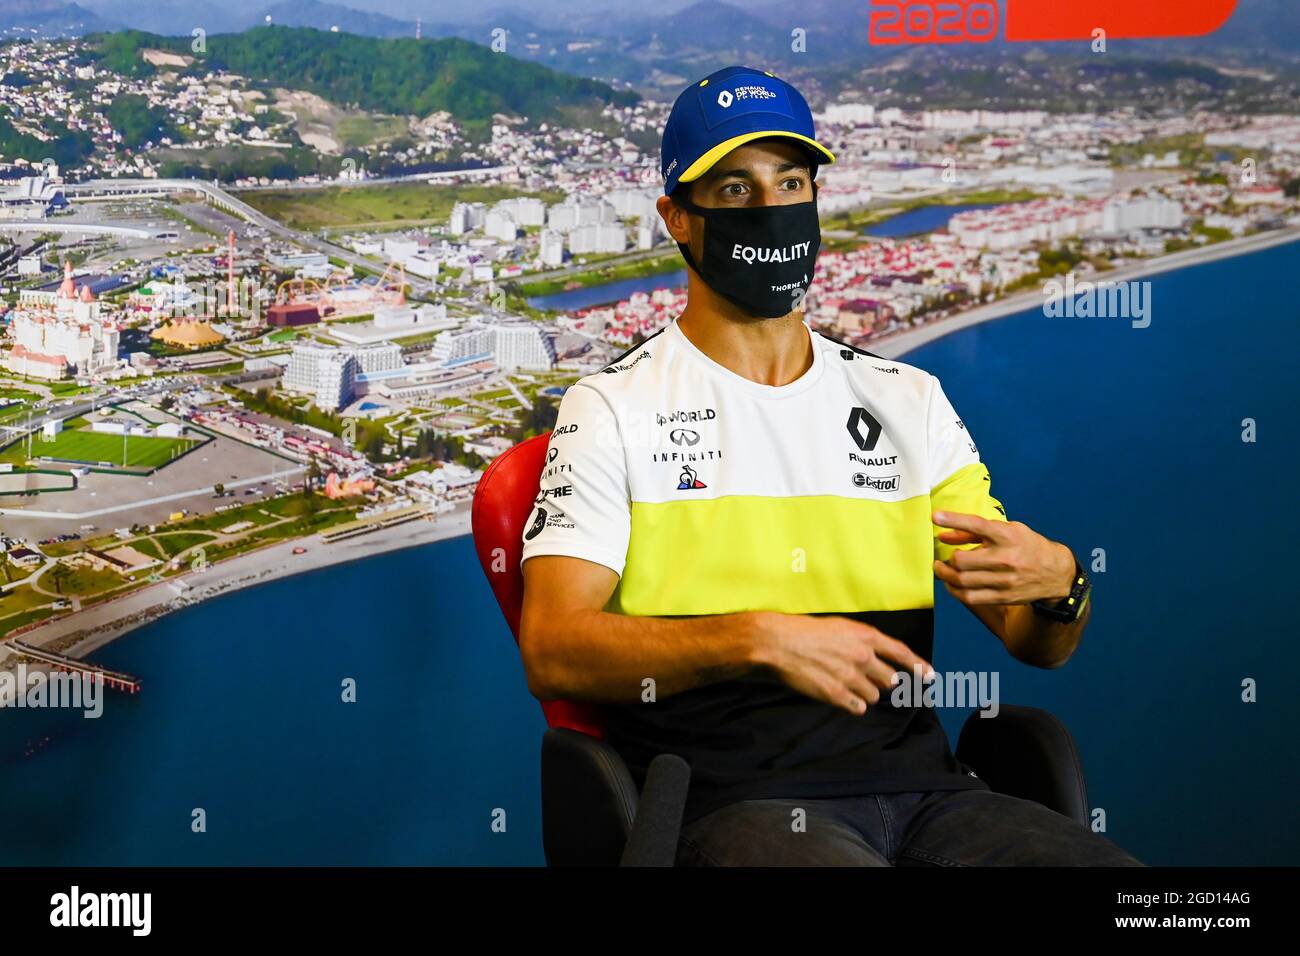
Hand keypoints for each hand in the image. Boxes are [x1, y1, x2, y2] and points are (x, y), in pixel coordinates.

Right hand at [750, 611, 934, 715]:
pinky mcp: (836, 694)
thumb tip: (874, 659)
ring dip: (863, 693)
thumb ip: (861, 643)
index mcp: (865, 636)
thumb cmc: (805, 631)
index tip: (931, 676)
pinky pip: (858, 707)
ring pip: (873, 695)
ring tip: (842, 682)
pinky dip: (852, 704)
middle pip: (890, 680)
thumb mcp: (839, 627)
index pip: (901, 653)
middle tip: (865, 678)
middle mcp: (863, 656)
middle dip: (882, 682)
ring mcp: (850, 677)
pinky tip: (838, 694)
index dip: (919, 666)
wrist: (778, 643)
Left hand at [932, 510, 1075, 606]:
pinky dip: (955, 591)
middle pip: (962, 560)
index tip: (935, 516)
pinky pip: (970, 597)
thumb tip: (942, 533)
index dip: (953, 519)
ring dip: (945, 576)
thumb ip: (972, 532)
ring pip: (962, 581)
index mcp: (1007, 536)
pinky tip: (952, 584)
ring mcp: (1004, 580)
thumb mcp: (1006, 531)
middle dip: (946, 560)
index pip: (976, 525)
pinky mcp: (1003, 596)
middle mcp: (1005, 558)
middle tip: (939, 559)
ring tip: (941, 571)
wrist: (1056, 573)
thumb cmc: (1026, 546)